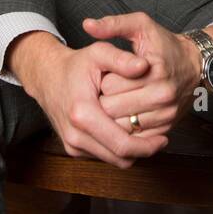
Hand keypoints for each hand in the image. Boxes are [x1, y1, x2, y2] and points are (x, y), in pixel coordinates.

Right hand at [25, 36, 169, 167]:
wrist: (47, 77)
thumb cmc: (76, 65)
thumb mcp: (98, 53)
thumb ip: (121, 59)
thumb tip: (144, 66)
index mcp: (82, 114)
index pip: (122, 144)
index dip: (147, 145)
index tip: (165, 138)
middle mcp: (75, 135)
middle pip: (120, 157)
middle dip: (144, 151)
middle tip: (162, 140)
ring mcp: (73, 145)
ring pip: (113, 160)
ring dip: (133, 152)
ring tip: (149, 138)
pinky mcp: (73, 149)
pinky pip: (103, 156)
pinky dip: (119, 149)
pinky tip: (131, 135)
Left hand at [83, 12, 201, 138]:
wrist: (195, 64)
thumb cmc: (165, 44)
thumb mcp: (141, 25)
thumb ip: (113, 24)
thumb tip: (87, 24)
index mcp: (154, 72)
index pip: (109, 86)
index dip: (101, 80)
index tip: (105, 73)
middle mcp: (163, 96)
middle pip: (112, 109)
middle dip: (103, 101)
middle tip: (105, 91)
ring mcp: (166, 115)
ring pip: (121, 127)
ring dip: (112, 117)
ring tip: (114, 101)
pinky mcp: (167, 129)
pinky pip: (135, 138)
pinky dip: (126, 129)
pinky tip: (125, 114)